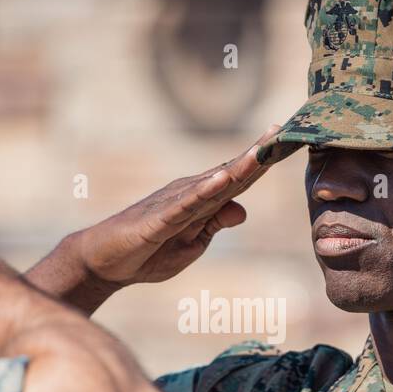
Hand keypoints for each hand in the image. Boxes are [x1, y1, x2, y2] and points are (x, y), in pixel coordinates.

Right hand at [67, 125, 281, 287]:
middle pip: (230, 172)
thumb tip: (243, 209)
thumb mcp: (191, 244)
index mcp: (200, 200)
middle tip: (284, 130)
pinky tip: (223, 178)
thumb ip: (214, 224)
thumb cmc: (147, 251)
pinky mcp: (157, 220)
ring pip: (212, 183)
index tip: (288, 144)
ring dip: (239, 165)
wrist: (104, 262)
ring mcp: (173, 204)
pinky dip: (205, 190)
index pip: (238, 179)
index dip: (262, 163)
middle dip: (258, 154)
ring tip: (263, 147)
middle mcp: (188, 193)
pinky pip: (185, 204)